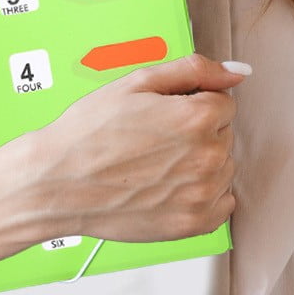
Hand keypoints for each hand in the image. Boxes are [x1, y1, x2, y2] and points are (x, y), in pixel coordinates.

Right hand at [8, 53, 247, 245]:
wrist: (56, 183)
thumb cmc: (88, 133)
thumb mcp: (137, 83)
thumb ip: (194, 71)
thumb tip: (237, 73)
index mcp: (198, 117)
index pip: (223, 103)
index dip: (192, 105)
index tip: (165, 116)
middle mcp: (207, 157)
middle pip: (224, 135)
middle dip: (197, 132)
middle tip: (154, 140)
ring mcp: (202, 194)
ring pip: (223, 168)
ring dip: (200, 163)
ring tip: (156, 164)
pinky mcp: (193, 224)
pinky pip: (223, 204)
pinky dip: (204, 195)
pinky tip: (170, 187)